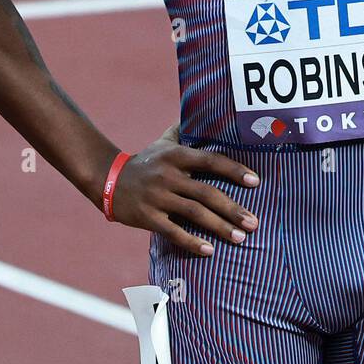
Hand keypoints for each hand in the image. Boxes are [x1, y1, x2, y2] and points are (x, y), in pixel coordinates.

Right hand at [101, 137, 259, 256]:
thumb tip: (207, 113)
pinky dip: (192, 242)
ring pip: (194, 213)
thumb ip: (185, 130)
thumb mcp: (163, 142)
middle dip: (232, 209)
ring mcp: (157, 197)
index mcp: (176, 155)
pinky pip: (173, 231)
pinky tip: (209, 251)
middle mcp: (168, 175)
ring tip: (240, 238)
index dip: (233, 170)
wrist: (108, 178)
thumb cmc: (145, 161)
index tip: (255, 181)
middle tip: (253, 223)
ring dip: (219, 227)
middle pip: (206, 193)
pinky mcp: (147, 216)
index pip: (210, 160)